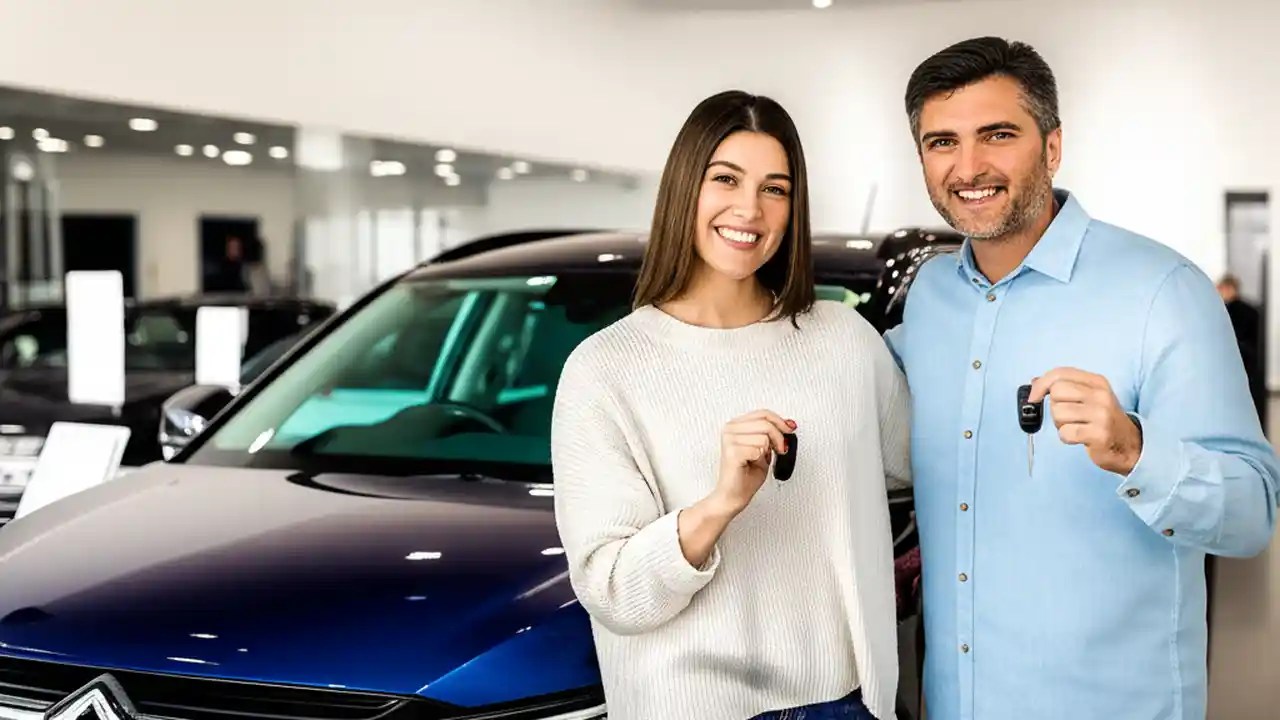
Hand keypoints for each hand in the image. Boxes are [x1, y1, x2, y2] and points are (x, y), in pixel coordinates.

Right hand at [712, 409, 794, 514]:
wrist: (733, 496)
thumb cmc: (746, 476)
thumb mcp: (763, 449)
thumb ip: (771, 435)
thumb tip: (788, 424)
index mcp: (735, 425)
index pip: (763, 413)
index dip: (780, 421)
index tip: (790, 429)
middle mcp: (730, 430)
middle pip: (766, 423)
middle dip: (779, 438)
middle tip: (779, 450)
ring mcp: (729, 440)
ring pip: (764, 436)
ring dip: (767, 452)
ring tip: (759, 460)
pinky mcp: (733, 451)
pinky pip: (759, 449)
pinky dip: (761, 459)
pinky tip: (751, 464)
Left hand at [1028, 368, 1142, 475]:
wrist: (1130, 445)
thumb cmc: (1103, 420)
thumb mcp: (1089, 397)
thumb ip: (1064, 387)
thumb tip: (1035, 382)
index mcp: (1097, 382)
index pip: (1060, 373)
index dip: (1041, 385)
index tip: (1034, 397)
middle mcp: (1101, 395)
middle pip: (1056, 392)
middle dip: (1055, 407)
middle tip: (1068, 416)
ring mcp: (1101, 415)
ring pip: (1058, 413)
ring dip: (1060, 424)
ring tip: (1076, 426)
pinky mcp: (1099, 434)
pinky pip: (1065, 433)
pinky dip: (1066, 437)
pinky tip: (1079, 437)